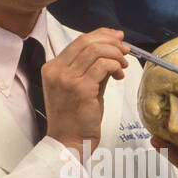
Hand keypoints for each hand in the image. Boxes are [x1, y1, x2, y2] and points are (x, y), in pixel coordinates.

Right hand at [43, 29, 128, 155]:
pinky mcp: (81, 89)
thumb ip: (92, 68)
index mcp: (52, 68)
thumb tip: (111, 50)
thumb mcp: (81, 87)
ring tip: (123, 64)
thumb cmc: (74, 120)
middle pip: (87, 42)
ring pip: (96, 51)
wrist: (68, 143)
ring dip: (115, 54)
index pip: (78, 41)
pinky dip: (115, 66)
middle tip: (125, 49)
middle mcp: (56, 71)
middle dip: (110, 41)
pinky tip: (119, 74)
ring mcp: (67, 79)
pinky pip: (103, 66)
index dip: (101, 35)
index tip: (116, 37)